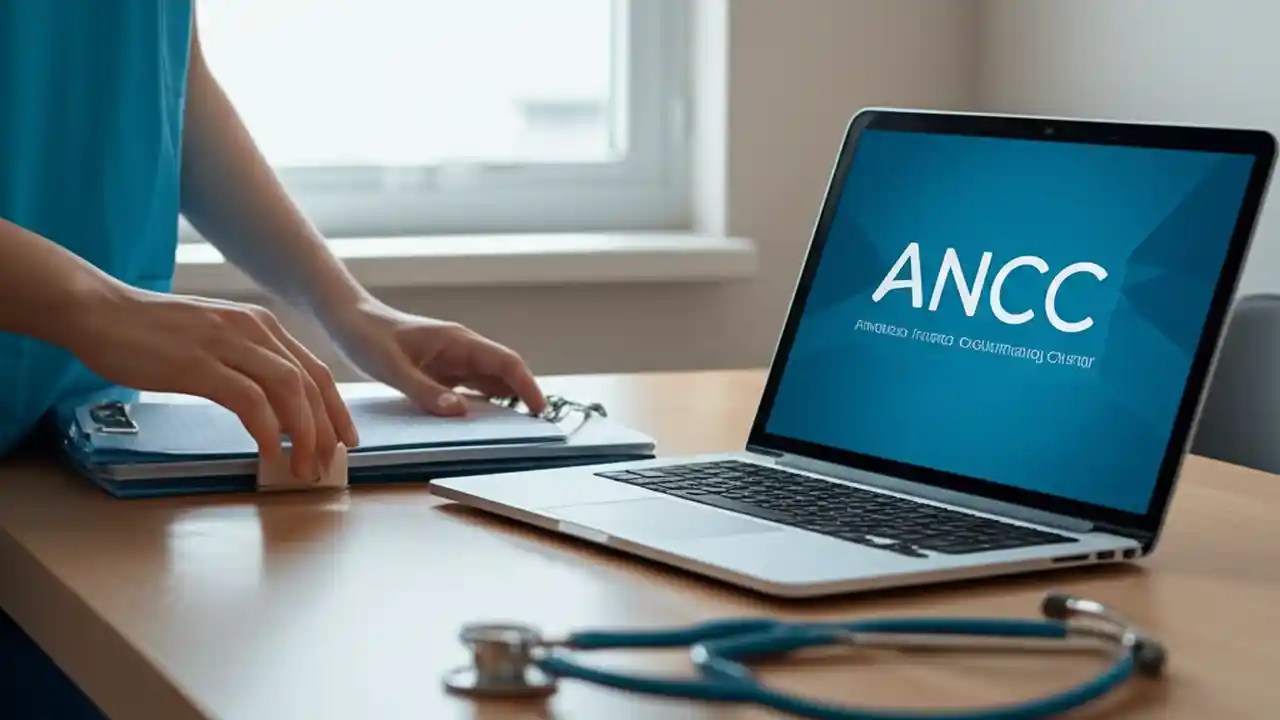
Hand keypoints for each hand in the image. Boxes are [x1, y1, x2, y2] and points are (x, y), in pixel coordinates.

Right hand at [68, 286, 358, 479]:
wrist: (98, 311)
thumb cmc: (150, 332)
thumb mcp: (213, 338)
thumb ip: (245, 362)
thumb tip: (270, 405)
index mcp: (261, 325)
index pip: (315, 370)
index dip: (335, 409)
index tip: (344, 440)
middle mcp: (253, 329)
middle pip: (310, 383)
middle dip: (326, 429)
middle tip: (328, 464)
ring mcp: (227, 343)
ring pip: (289, 390)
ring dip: (304, 434)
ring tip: (304, 467)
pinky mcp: (199, 363)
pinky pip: (249, 400)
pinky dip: (267, 430)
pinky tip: (269, 454)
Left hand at [325, 300, 546, 416]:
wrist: (350, 320)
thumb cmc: (369, 338)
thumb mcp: (393, 368)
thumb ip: (426, 391)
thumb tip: (461, 413)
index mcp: (459, 341)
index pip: (506, 362)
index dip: (527, 385)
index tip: (540, 410)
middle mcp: (463, 349)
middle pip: (504, 372)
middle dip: (523, 396)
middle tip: (534, 428)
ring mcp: (453, 359)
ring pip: (490, 381)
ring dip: (504, 402)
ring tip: (514, 431)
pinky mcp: (442, 370)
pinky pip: (470, 388)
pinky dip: (481, 404)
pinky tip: (481, 423)